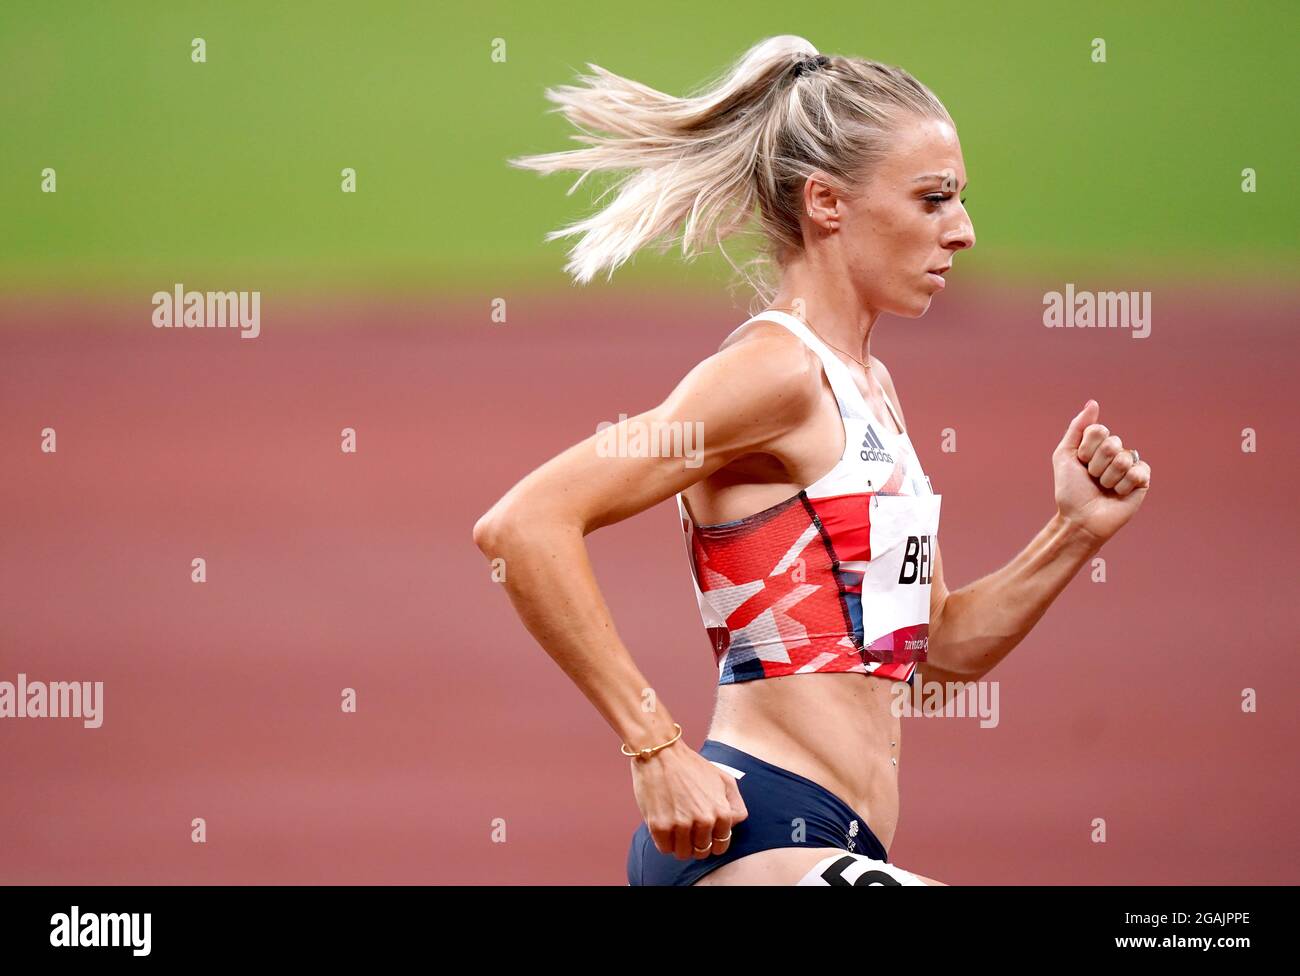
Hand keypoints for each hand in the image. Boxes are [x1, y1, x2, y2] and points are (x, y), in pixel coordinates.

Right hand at [631, 742, 747, 859]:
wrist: (660, 752)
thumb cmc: (691, 765)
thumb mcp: (723, 778)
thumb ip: (735, 804)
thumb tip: (735, 824)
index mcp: (722, 812)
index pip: (721, 846)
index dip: (712, 841)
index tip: (703, 833)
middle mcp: (704, 821)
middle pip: (701, 852)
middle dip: (695, 844)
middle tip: (687, 828)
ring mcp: (681, 825)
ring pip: (683, 854)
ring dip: (679, 844)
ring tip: (675, 827)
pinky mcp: (659, 826)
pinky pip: (665, 849)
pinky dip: (664, 841)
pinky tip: (664, 824)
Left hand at [1052, 400, 1151, 544]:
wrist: (1080, 518)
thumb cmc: (1070, 490)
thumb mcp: (1064, 455)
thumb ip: (1078, 427)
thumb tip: (1093, 402)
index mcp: (1097, 444)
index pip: (1099, 430)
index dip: (1086, 449)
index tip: (1080, 463)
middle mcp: (1115, 451)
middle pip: (1112, 443)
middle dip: (1096, 464)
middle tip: (1092, 478)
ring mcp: (1130, 464)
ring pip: (1123, 458)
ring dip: (1108, 477)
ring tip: (1103, 487)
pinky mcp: (1142, 480)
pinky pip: (1138, 471)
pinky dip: (1124, 485)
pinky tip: (1119, 493)